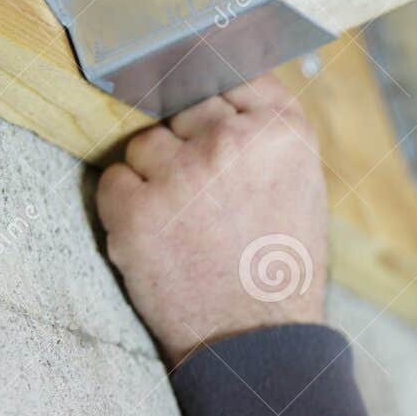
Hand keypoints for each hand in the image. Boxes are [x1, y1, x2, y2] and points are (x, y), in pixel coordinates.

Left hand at [97, 75, 329, 363]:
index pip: (229, 76)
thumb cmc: (281, 268)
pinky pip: (114, 182)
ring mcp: (181, 172)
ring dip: (155, 179)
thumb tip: (217, 98)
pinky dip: (128, 210)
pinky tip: (163, 241)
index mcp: (284, 132)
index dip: (218, 107)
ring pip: (144, 145)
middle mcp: (233, 142)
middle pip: (182, 110)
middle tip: (209, 198)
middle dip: (188, 146)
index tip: (215, 132)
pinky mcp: (136, 206)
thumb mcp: (302, 188)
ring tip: (188, 225)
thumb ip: (266, 138)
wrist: (258, 339)